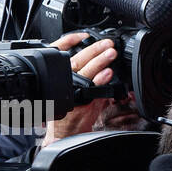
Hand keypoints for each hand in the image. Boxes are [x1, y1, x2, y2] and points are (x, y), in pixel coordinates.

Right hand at [43, 32, 116, 147]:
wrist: (65, 134)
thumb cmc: (70, 114)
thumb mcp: (77, 92)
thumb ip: (90, 81)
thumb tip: (106, 70)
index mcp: (60, 75)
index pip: (61, 53)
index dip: (71, 40)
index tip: (85, 36)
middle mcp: (64, 81)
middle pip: (77, 59)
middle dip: (94, 49)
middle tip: (107, 43)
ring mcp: (71, 90)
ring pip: (84, 71)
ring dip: (100, 60)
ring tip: (111, 53)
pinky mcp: (80, 101)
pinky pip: (92, 88)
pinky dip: (100, 80)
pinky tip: (108, 73)